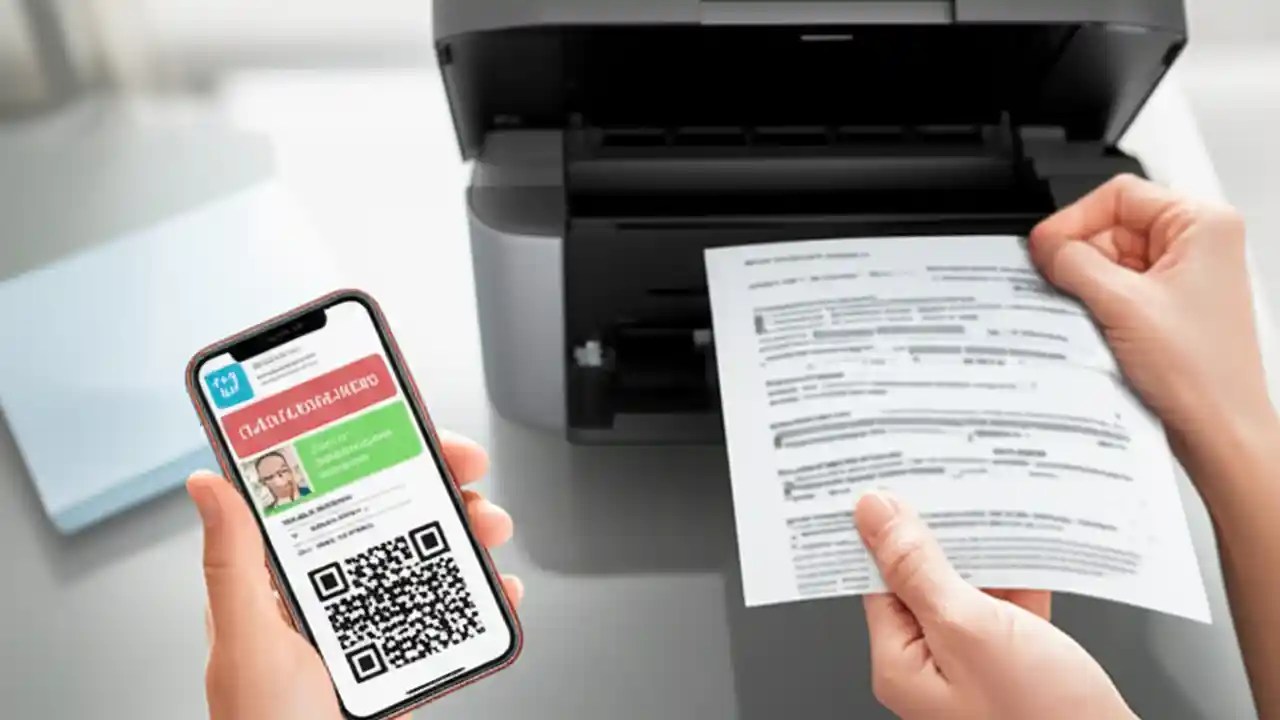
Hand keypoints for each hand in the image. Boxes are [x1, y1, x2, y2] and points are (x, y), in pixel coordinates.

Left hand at [188, 431, 522, 719]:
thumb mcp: (243, 640)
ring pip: (427, 556)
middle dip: (437, 484)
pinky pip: (450, 612)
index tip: (407, 426)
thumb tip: (208, 482)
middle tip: (468, 472)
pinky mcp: (404, 653)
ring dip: (467, 533)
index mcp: (281, 574)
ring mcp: (371, 620)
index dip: (372, 450)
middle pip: (390, 514)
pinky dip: (481, 595)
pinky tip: (497, 588)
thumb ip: (231, 563)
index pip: (328, 489)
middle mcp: (329, 590)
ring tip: (489, 528)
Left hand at [856, 492, 1134, 719]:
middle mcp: (931, 666)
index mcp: (901, 662)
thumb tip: (873, 515)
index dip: (882, 527)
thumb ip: (919, 570)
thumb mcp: (971, 630)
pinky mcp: (1017, 665)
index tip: (886, 478)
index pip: (876, 577)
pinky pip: (1007, 607)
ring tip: (994, 498)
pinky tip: (1033, 546)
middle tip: (947, 475)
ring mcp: (976, 666)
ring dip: (983, 550)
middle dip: (937, 530)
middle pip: (921, 578)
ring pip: (968, 588)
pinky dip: (1019, 577)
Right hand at [1029, 175, 1275, 458]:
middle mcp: (1199, 245)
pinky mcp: (1168, 307)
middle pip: (1112, 228)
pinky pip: (1118, 290)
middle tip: (1059, 287)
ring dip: (1088, 286)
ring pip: (1110, 261)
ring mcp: (1184, 277)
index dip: (1074, 220)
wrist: (1220, 431)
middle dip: (1080, 258)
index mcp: (1203, 225)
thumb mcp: (1122, 305)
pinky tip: (1097, 328)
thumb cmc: (1202, 373)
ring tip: (1089, 316)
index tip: (1043, 248)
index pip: (1119, 196)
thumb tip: (1043, 244)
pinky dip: (1098, 305)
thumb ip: (1074, 264)